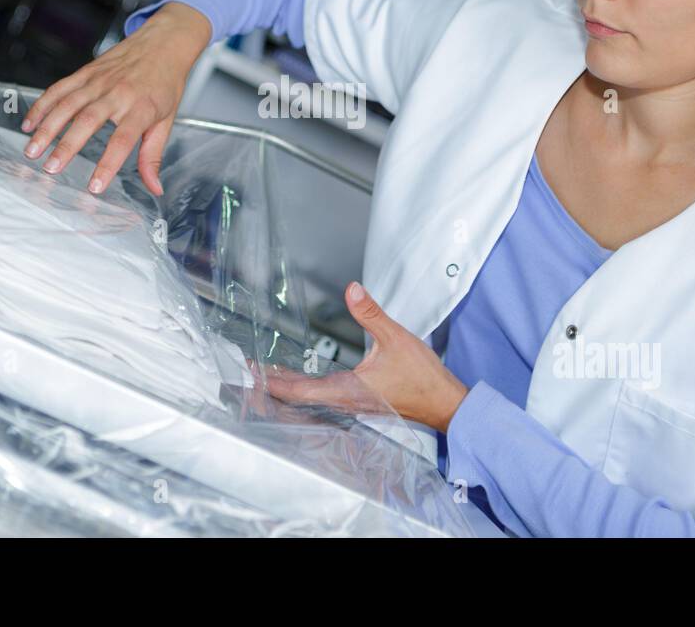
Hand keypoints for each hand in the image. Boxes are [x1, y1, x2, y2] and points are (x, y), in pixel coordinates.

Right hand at [20, 2, 212, 195]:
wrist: (164, 42)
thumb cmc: (165, 83)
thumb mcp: (166, 121)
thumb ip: (153, 156)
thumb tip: (154, 188)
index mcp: (142, 108)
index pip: (123, 140)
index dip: (108, 164)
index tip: (94, 186)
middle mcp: (118, 93)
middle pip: (88, 121)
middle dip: (66, 146)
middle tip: (51, 168)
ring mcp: (99, 81)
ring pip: (68, 104)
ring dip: (47, 128)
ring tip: (32, 151)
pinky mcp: (86, 72)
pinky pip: (59, 88)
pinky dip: (42, 105)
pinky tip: (29, 123)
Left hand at [263, 282, 469, 432]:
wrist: (444, 403)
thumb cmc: (423, 378)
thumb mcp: (397, 338)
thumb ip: (372, 314)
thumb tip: (352, 290)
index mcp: (348, 390)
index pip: (299, 390)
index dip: (273, 382)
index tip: (253, 372)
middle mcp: (345, 402)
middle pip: (298, 399)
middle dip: (272, 386)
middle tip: (250, 370)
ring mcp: (352, 405)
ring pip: (310, 400)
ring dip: (288, 388)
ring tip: (268, 373)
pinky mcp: (359, 403)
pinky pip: (323, 399)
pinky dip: (305, 389)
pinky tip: (302, 380)